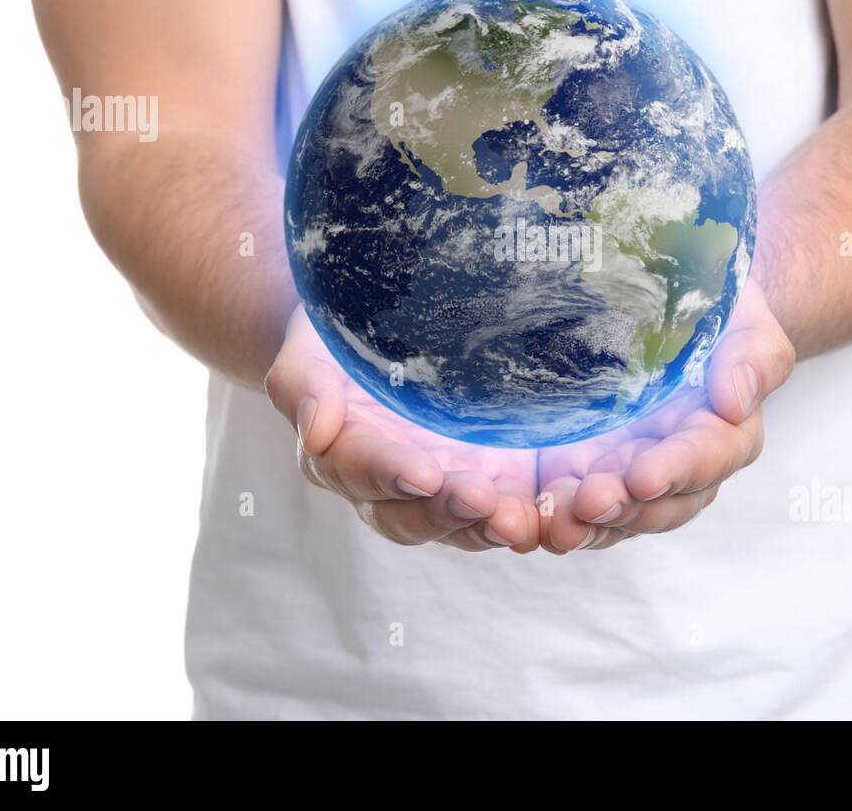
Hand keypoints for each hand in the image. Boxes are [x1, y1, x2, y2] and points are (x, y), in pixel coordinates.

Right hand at [265, 307, 538, 551]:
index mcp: (340, 450)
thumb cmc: (339, 330)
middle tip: (480, 499)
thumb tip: (316, 429)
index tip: (423, 473)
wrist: (380, 324)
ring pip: (455, 525)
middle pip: (406, 515)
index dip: (388, 473)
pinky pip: (498, 512)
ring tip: (517, 521)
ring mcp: (438, 487)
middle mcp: (385, 484)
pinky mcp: (483, 479)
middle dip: (442, 512)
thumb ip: (304, 384)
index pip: (359, 468)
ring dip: (484, 527)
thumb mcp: (312, 344)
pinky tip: (548, 518)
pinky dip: (522, 518)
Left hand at [536, 279, 792, 551]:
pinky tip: (519, 518)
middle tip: (588, 502)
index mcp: (722, 433)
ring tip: (552, 522)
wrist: (671, 301)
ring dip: (583, 524)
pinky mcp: (584, 471)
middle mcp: (677, 468)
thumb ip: (752, 358)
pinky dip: (546, 516)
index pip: (707, 458)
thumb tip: (738, 401)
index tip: (643, 476)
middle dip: (624, 508)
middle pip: (658, 504)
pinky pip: (569, 506)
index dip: (677, 470)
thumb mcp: (745, 321)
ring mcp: (628, 475)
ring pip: (613, 516)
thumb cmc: (717, 309)